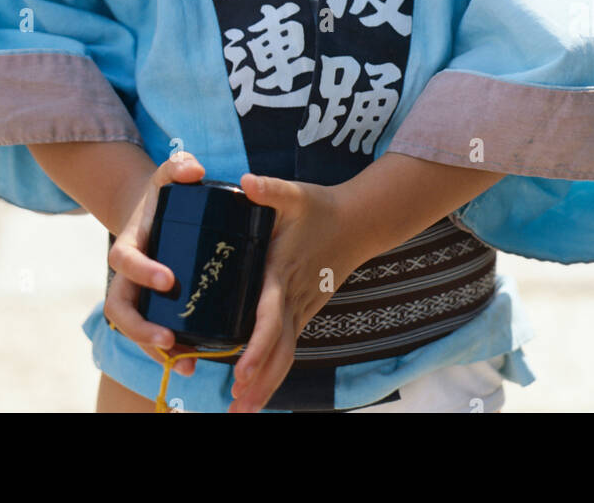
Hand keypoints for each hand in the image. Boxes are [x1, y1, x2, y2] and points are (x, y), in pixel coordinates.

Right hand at [104, 150, 208, 378]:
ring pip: (133, 330)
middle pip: (119, 309)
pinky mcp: (151, 308)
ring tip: (184, 362)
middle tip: (169, 338)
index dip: (142, 271)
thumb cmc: (164, 195)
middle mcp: (127, 276)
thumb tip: (194, 170)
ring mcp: (136, 295)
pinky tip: (190, 362)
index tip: (169, 279)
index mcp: (129, 244)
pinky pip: (151, 335)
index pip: (124, 261)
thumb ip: (179, 167)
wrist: (154, 212)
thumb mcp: (168, 175)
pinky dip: (167, 353)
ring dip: (154, 350)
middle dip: (140, 328)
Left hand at [227, 172, 369, 413]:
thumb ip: (269, 189)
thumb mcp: (294, 194)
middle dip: (258, 382)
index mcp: (284, 274)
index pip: (270, 319)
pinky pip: (289, 348)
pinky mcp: (305, 311)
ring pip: (286, 356)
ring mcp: (303, 308)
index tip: (240, 373)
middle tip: (235, 409)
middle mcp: (294, 299)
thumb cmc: (320, 208)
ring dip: (266, 385)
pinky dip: (273, 372)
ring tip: (241, 412)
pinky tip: (257, 390)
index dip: (256, 349)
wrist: (358, 222)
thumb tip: (245, 181)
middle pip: (278, 351)